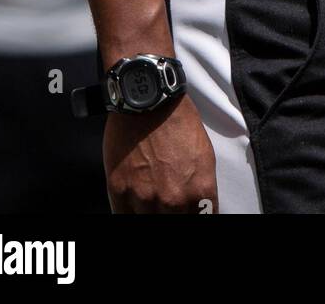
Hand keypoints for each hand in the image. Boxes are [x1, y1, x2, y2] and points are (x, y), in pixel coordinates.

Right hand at [104, 92, 218, 213]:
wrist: (149, 98)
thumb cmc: (178, 121)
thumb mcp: (204, 156)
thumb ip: (201, 190)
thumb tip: (199, 211)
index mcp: (199, 190)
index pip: (201, 222)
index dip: (195, 218)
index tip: (190, 214)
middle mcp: (173, 199)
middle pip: (175, 224)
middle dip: (174, 215)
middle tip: (169, 204)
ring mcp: (144, 198)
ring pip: (149, 223)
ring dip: (152, 214)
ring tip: (152, 200)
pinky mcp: (120, 191)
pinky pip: (123, 218)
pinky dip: (131, 214)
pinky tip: (135, 207)